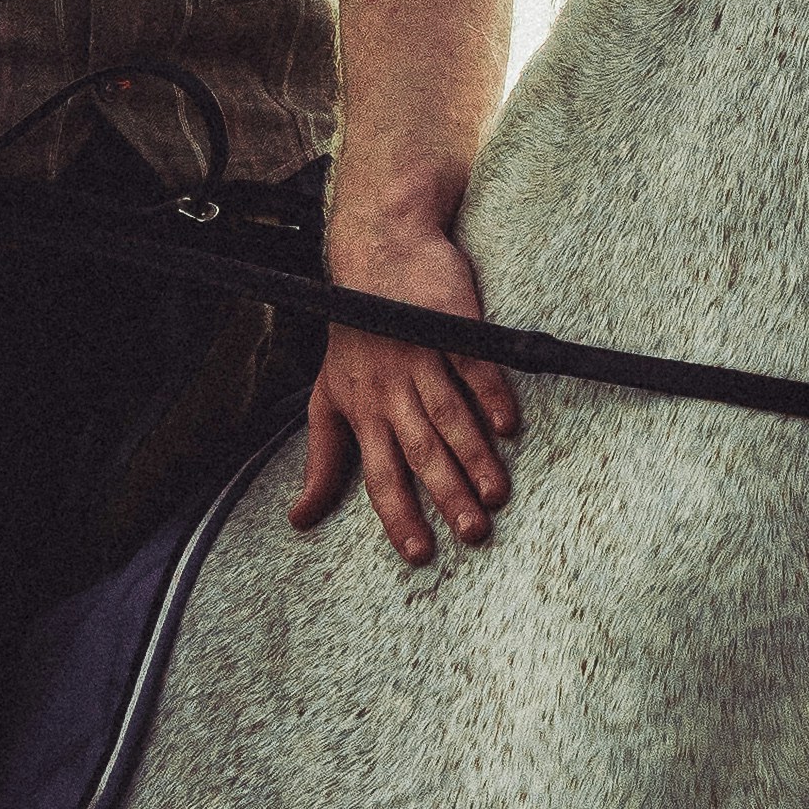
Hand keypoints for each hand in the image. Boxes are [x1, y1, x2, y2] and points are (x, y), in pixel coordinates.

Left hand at [291, 204, 519, 561]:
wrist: (378, 254)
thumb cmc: (354, 334)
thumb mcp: (326, 397)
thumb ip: (322, 461)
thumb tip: (299, 518)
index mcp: (361, 412)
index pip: (378, 475)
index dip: (397, 515)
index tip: (419, 554)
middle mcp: (389, 390)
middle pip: (420, 452)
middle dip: (445, 495)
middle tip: (474, 534)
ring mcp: (421, 357)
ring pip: (448, 415)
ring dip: (473, 456)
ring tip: (497, 494)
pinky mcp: (451, 328)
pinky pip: (473, 366)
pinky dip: (492, 395)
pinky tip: (509, 428)